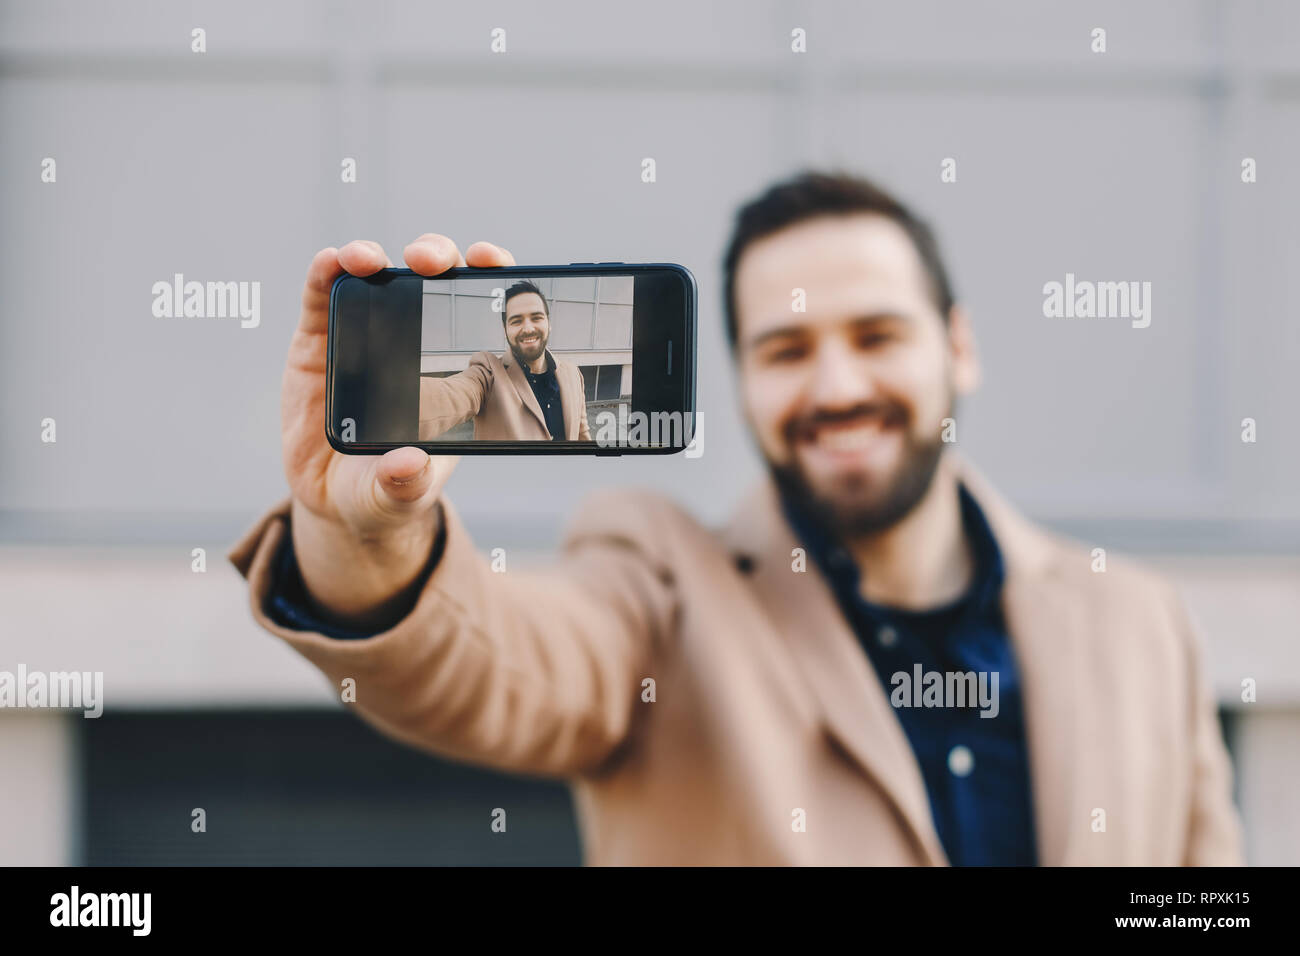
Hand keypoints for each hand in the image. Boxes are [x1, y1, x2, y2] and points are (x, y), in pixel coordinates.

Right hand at [282, 234, 515, 625]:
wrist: (332, 497)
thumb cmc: (384, 489)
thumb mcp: (401, 493)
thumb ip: (407, 484)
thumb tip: (409, 464)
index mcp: (451, 367)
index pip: (479, 309)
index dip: (490, 277)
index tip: (491, 264)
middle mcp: (411, 339)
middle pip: (432, 277)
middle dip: (436, 256)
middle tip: (430, 263)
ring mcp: (363, 332)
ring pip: (376, 274)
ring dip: (373, 256)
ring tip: (368, 261)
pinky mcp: (318, 338)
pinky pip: (320, 294)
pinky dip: (325, 270)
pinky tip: (329, 263)